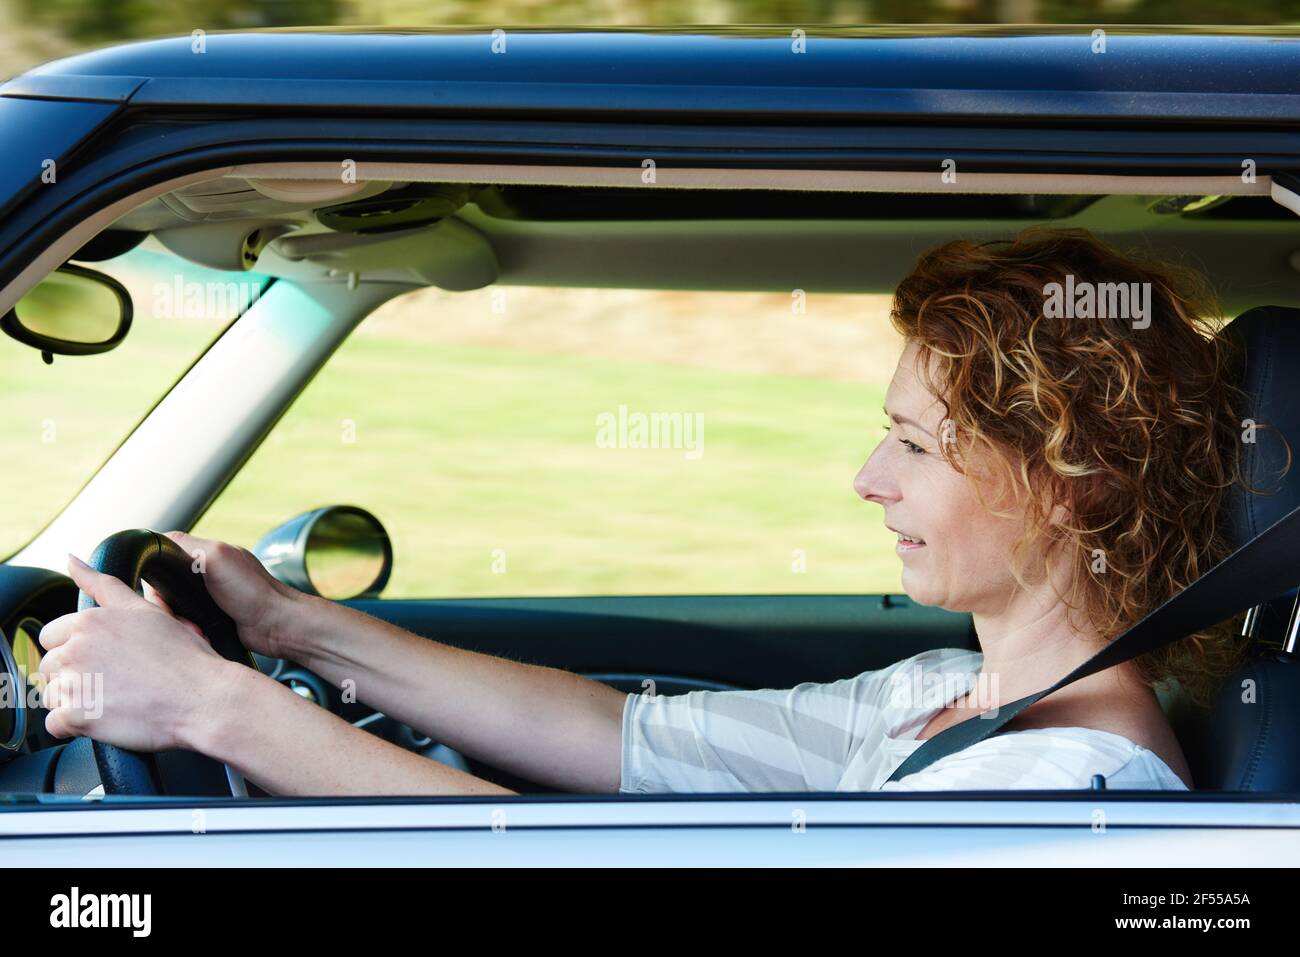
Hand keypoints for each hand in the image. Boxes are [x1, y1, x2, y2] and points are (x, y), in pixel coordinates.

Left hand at [37, 554, 240, 751]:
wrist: (203, 697)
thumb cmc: (183, 656)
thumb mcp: (144, 610)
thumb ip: (102, 583)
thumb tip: (71, 559)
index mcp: (89, 621)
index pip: (52, 636)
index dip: (77, 648)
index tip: (104, 659)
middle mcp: (76, 649)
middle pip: (49, 666)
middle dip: (74, 675)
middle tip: (113, 680)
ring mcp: (75, 684)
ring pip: (51, 695)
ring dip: (75, 700)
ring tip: (113, 698)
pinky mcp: (77, 717)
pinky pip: (55, 724)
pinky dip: (75, 725)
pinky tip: (106, 717)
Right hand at [142, 530, 301, 659]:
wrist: (277, 626)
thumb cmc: (253, 591)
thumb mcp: (217, 558)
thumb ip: (186, 546)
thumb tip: (157, 543)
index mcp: (202, 553)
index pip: (159, 558)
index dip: (155, 579)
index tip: (163, 598)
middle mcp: (201, 572)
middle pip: (161, 587)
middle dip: (167, 607)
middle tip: (182, 620)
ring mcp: (204, 595)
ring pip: (170, 608)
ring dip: (178, 622)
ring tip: (195, 631)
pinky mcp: (207, 617)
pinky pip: (183, 623)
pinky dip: (187, 631)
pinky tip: (199, 635)